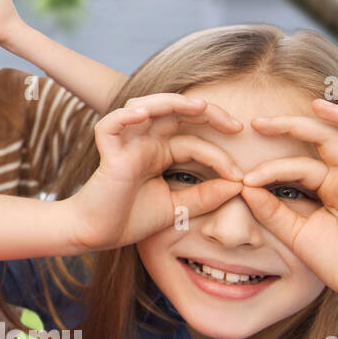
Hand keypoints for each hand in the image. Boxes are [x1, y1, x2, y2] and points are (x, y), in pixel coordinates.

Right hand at [69, 93, 245, 249]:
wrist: (97, 236)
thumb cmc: (131, 220)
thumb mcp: (178, 208)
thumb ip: (206, 197)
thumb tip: (238, 185)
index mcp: (158, 153)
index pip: (194, 141)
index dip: (220, 155)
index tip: (240, 177)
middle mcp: (143, 143)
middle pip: (174, 112)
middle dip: (206, 112)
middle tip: (235, 125)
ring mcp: (125, 145)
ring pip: (144, 106)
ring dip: (171, 102)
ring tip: (198, 107)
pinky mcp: (108, 154)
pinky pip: (110, 125)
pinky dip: (124, 116)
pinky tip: (143, 114)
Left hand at [240, 99, 337, 315]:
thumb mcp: (299, 235)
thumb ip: (273, 211)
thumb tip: (243, 186)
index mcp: (332, 187)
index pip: (297, 165)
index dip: (269, 169)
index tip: (242, 180)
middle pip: (323, 139)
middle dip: (292, 126)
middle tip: (258, 122)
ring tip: (317, 106)